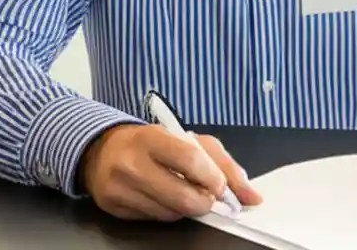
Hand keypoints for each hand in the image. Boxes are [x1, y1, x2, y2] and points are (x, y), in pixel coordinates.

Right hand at [78, 124, 262, 220]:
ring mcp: (119, 188)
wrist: (103, 150)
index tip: (220, 185)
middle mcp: (131, 163)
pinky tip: (164, 197)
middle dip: (204, 202)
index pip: (190, 160)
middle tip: (208, 196)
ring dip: (186, 208)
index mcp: (152, 138)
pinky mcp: (113, 208)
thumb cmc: (154, 143)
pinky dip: (168, 212)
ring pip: (170, 213)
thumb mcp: (190, 141)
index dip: (213, 178)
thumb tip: (253, 197)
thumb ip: (224, 165)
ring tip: (183, 191)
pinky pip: (154, 219)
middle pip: (182, 196)